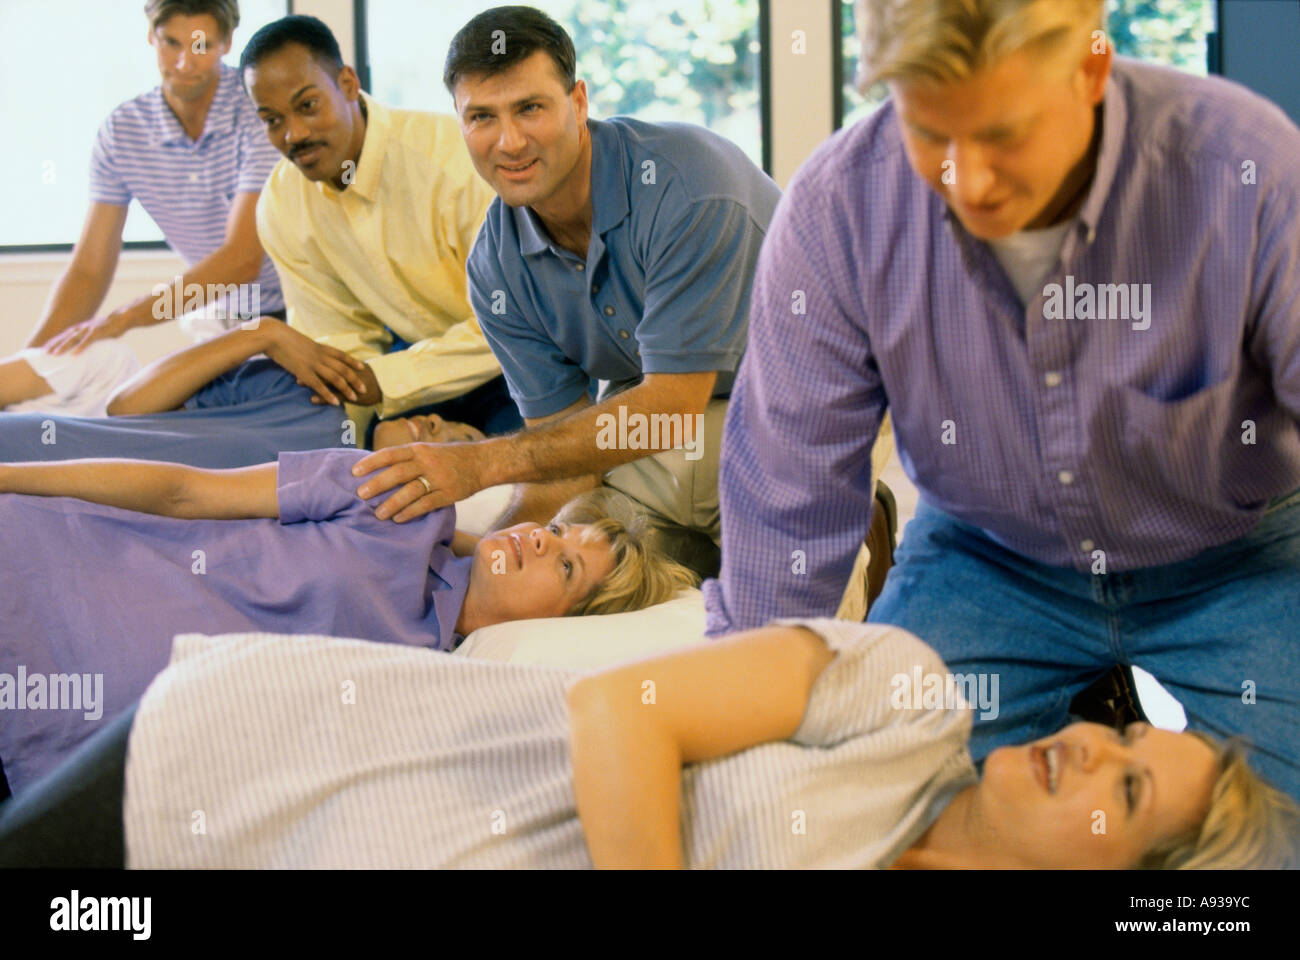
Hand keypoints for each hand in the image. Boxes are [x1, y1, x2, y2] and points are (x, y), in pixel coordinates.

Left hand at [43, 313, 131, 354]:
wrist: (122, 318)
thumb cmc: (110, 327)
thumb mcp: (96, 333)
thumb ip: (88, 338)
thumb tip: (84, 347)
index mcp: (80, 328)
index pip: (63, 336)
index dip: (54, 342)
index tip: (44, 350)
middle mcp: (82, 328)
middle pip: (64, 337)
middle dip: (54, 345)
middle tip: (43, 353)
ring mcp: (89, 329)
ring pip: (73, 339)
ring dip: (63, 346)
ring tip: (55, 354)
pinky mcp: (98, 332)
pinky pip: (88, 341)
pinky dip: (81, 347)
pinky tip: (75, 354)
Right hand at [262, 322, 374, 405]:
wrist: (272, 334)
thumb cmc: (282, 337)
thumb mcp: (300, 341)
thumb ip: (308, 348)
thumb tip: (310, 351)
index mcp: (319, 347)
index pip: (341, 355)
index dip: (353, 362)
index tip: (363, 368)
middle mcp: (320, 355)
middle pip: (343, 368)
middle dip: (355, 379)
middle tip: (364, 389)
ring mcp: (313, 364)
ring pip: (335, 378)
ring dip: (346, 389)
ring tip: (355, 398)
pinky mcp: (303, 372)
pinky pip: (319, 385)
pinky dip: (328, 394)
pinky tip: (335, 402)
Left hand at [352, 442, 485, 521]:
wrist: (481, 462)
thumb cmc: (448, 457)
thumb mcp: (427, 450)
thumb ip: (406, 458)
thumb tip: (376, 468)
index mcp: (419, 449)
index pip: (391, 454)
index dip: (371, 462)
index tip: (354, 472)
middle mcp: (427, 462)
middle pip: (398, 472)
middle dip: (378, 484)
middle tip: (361, 495)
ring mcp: (438, 479)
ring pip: (411, 491)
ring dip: (393, 503)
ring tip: (378, 514)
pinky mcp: (449, 494)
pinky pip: (427, 504)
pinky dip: (411, 512)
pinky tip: (399, 519)